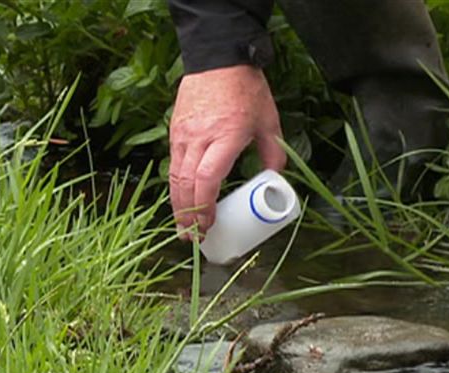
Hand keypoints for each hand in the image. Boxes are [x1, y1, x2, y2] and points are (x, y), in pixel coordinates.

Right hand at [168, 65, 285, 237]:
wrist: (218, 57)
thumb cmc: (246, 89)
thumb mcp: (269, 122)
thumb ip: (274, 154)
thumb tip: (275, 180)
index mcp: (225, 137)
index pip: (208, 179)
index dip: (205, 207)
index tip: (209, 226)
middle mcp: (199, 137)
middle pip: (186, 184)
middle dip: (188, 215)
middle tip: (193, 238)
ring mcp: (183, 134)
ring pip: (175, 176)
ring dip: (178, 205)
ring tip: (184, 228)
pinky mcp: (175, 130)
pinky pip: (173, 164)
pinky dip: (176, 186)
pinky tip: (182, 200)